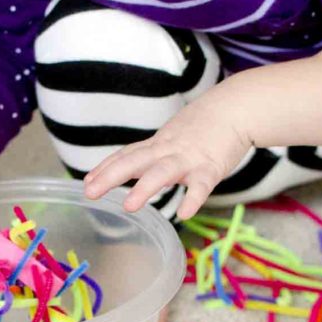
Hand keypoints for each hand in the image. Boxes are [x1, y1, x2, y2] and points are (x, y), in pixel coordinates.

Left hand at [82, 90, 252, 220]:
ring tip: (129, 206)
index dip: (105, 168)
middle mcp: (167, 150)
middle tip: (89, 192)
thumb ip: (156, 155)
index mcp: (157, 145)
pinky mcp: (212, 166)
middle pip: (134, 161)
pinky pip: (202, 185)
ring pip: (163, 172)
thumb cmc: (204, 126)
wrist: (235, 108)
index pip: (126, 155)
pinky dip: (193, 198)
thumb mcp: (173, 138)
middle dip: (110, 176)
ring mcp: (189, 158)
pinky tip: (184, 213)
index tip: (86, 182)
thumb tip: (139, 173)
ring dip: (145, 188)